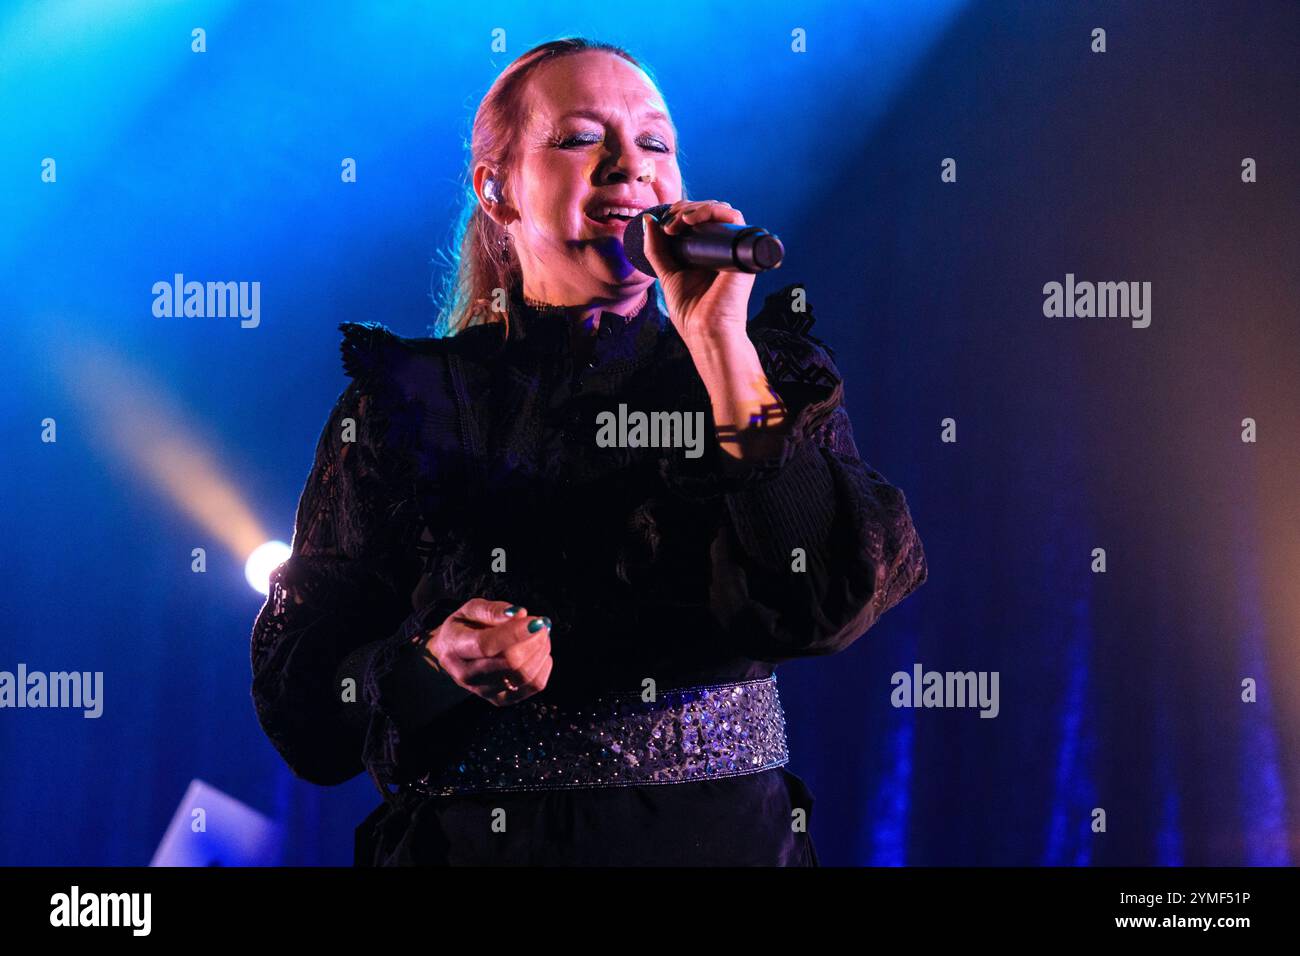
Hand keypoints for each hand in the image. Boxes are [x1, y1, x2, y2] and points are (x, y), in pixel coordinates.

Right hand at [420, 598, 552, 706]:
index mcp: (455, 647)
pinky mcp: (500, 699)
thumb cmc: (463, 627)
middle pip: (509, 663)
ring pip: (523, 676)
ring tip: (541, 636)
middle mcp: (467, 674)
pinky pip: (532, 687)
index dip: (514, 634)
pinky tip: (540, 653)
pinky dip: (543, 668)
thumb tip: (518, 614)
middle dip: (533, 641)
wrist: (451, 653)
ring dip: (540, 653)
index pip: (486, 645)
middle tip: (541, 625)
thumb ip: (493, 610)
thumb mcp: (470, 609)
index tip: (535, 622)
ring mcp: (483, 690)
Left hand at [639, 199, 754, 343]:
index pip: (699, 219)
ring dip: (696, 208)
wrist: (705, 331)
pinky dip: (714, 211)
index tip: (663, 224)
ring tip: (678, 222)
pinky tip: (693, 220)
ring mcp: (733, 248)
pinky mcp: (742, 251)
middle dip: (685, 209)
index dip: (681, 212)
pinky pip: (735, 218)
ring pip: (721, 210)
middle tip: (669, 224)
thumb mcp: (667, 273)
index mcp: (708, 252)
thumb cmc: (691, 311)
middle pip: (709, 211)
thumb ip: (656, 249)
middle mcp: (723, 248)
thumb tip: (648, 221)